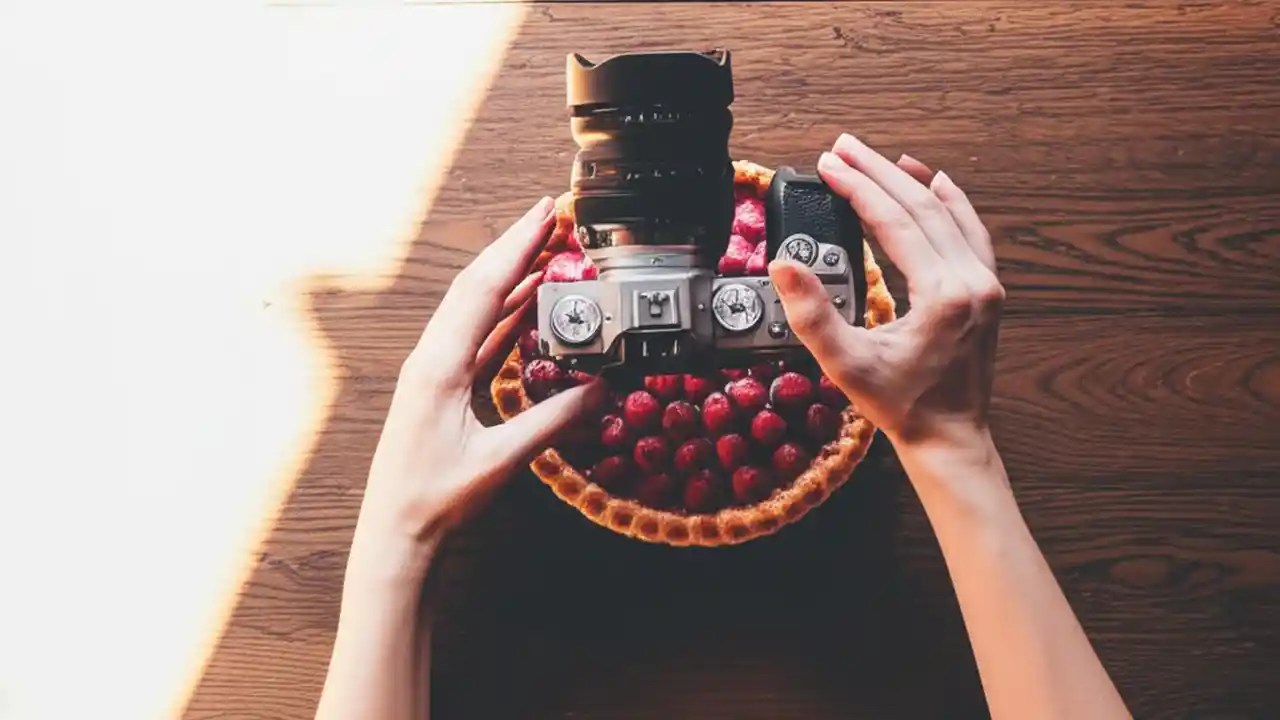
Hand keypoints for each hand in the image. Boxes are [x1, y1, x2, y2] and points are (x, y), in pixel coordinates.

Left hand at [351, 197, 603, 575]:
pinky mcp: (440, 386)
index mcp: (440, 364)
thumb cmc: (435, 498)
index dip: (518, 246)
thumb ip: (553, 421)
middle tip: (553, 219)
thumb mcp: (501, 459)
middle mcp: (432, 356)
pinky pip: (476, 335)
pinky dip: (505, 313)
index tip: (546, 213)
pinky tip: (527, 306)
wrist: (394, 531)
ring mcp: (434, 369)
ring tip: (549, 253)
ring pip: (476, 307)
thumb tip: (600, 390)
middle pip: (477, 284)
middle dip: (516, 247)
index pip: (483, 288)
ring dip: (511, 277)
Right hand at [768, 134, 1003, 448]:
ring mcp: (986, 285)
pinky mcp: (988, 292)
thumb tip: (785, 266)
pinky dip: (953, 202)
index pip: (894, 221)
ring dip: (912, 181)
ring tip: (880, 158)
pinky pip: (972, 232)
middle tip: (843, 148)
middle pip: (922, 206)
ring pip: (949, 213)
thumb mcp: (846, 366)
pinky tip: (939, 184)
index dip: (856, 188)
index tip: (828, 165)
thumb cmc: (903, 406)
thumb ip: (812, 315)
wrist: (950, 439)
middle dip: (878, 172)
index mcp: (943, 295)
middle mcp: (973, 281)